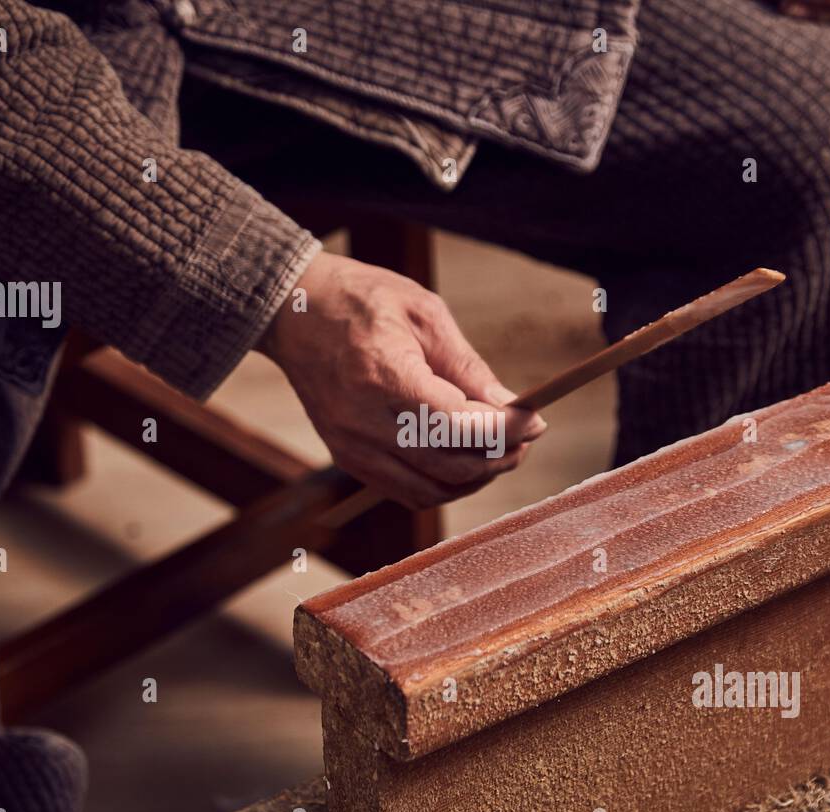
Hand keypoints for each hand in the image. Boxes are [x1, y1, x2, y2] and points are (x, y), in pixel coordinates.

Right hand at [257, 250, 546, 509]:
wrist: (294, 313)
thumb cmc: (362, 301)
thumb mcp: (424, 314)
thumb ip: (468, 367)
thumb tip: (511, 407)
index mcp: (383, 377)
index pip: (457, 425)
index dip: (505, 430)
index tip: (534, 419)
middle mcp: (363, 422)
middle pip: (449, 465)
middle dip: (499, 457)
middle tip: (525, 436)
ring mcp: (352, 448)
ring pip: (432, 490)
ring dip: (476, 477)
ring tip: (500, 449)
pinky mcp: (348, 459)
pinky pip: (408, 492)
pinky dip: (445, 484)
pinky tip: (464, 458)